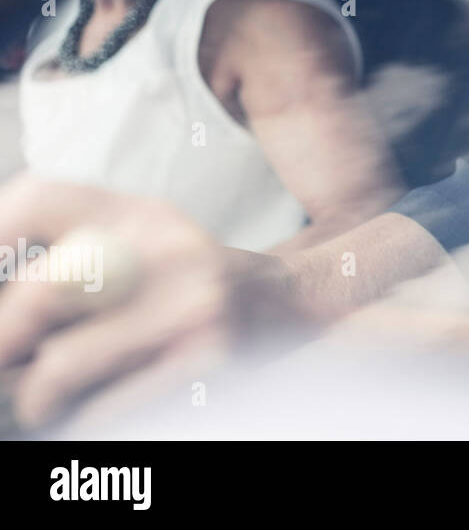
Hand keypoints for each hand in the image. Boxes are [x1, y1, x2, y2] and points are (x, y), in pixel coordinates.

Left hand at [0, 173, 298, 429]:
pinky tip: (92, 409)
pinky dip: (81, 418)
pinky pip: (101, 409)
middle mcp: (170, 249)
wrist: (289, 303)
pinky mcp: (208, 360)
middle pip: (39, 294)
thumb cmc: (189, 283)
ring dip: (34, 396)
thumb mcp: (140, 244)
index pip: (39, 200)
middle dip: (0, 342)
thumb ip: (68, 259)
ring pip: (59, 366)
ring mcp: (193, 306)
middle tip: (0, 363)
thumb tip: (3, 316)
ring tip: (41, 400)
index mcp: (142, 214)